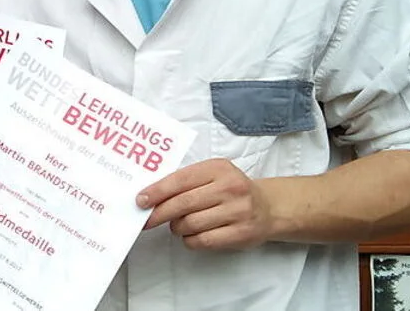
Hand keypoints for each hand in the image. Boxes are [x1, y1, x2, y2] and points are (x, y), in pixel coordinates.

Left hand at [137, 158, 274, 249]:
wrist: (268, 207)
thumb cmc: (231, 190)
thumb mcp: (212, 175)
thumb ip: (186, 180)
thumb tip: (150, 195)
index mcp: (218, 168)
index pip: (180, 180)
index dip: (157, 191)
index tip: (140, 200)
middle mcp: (230, 188)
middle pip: (183, 203)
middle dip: (159, 213)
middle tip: (146, 219)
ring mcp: (238, 211)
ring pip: (191, 224)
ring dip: (177, 227)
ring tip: (177, 225)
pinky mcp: (241, 233)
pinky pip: (203, 241)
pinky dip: (190, 240)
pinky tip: (191, 235)